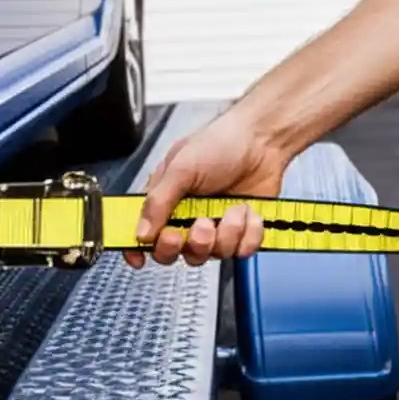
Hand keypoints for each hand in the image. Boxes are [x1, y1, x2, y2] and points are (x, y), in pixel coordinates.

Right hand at [130, 107, 290, 267]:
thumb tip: (142, 232)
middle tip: (200, 225)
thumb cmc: (220, 143)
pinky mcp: (240, 232)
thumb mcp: (181, 168)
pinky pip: (240, 251)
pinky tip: (248, 211)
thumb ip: (158, 201)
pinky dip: (248, 233)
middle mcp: (186, 217)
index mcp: (165, 200)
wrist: (262, 140)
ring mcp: (214, 227)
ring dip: (225, 234)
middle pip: (175, 253)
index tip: (139, 259)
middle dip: (190, 245)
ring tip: (232, 208)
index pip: (141, 233)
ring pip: (211, 255)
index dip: (136, 249)